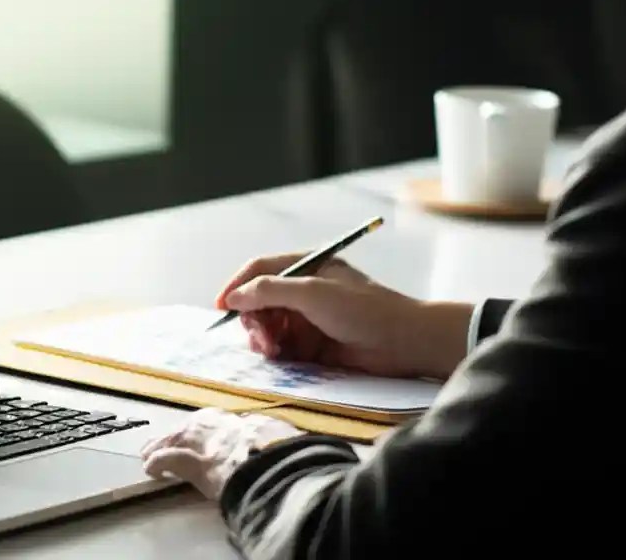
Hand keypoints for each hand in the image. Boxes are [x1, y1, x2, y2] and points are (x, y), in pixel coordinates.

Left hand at [140, 408, 303, 499]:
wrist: (267, 454)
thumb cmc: (276, 444)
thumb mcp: (275, 432)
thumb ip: (271, 434)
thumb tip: (284, 438)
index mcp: (232, 417)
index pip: (210, 421)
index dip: (202, 431)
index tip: (200, 437)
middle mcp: (210, 422)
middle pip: (185, 428)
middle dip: (174, 436)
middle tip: (164, 443)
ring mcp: (195, 439)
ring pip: (170, 439)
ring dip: (158, 447)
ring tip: (149, 455)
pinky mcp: (187, 460)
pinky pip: (166, 459)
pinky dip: (157, 464)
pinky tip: (151, 470)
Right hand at [215, 253, 472, 378]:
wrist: (404, 343)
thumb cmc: (362, 309)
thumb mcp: (312, 292)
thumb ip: (269, 291)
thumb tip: (233, 298)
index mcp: (306, 266)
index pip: (260, 270)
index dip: (238, 286)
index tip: (222, 308)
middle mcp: (304, 290)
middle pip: (259, 301)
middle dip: (253, 318)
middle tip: (262, 337)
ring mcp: (308, 319)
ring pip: (267, 327)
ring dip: (263, 338)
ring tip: (274, 350)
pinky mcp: (313, 346)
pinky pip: (282, 348)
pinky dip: (276, 353)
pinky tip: (283, 358)